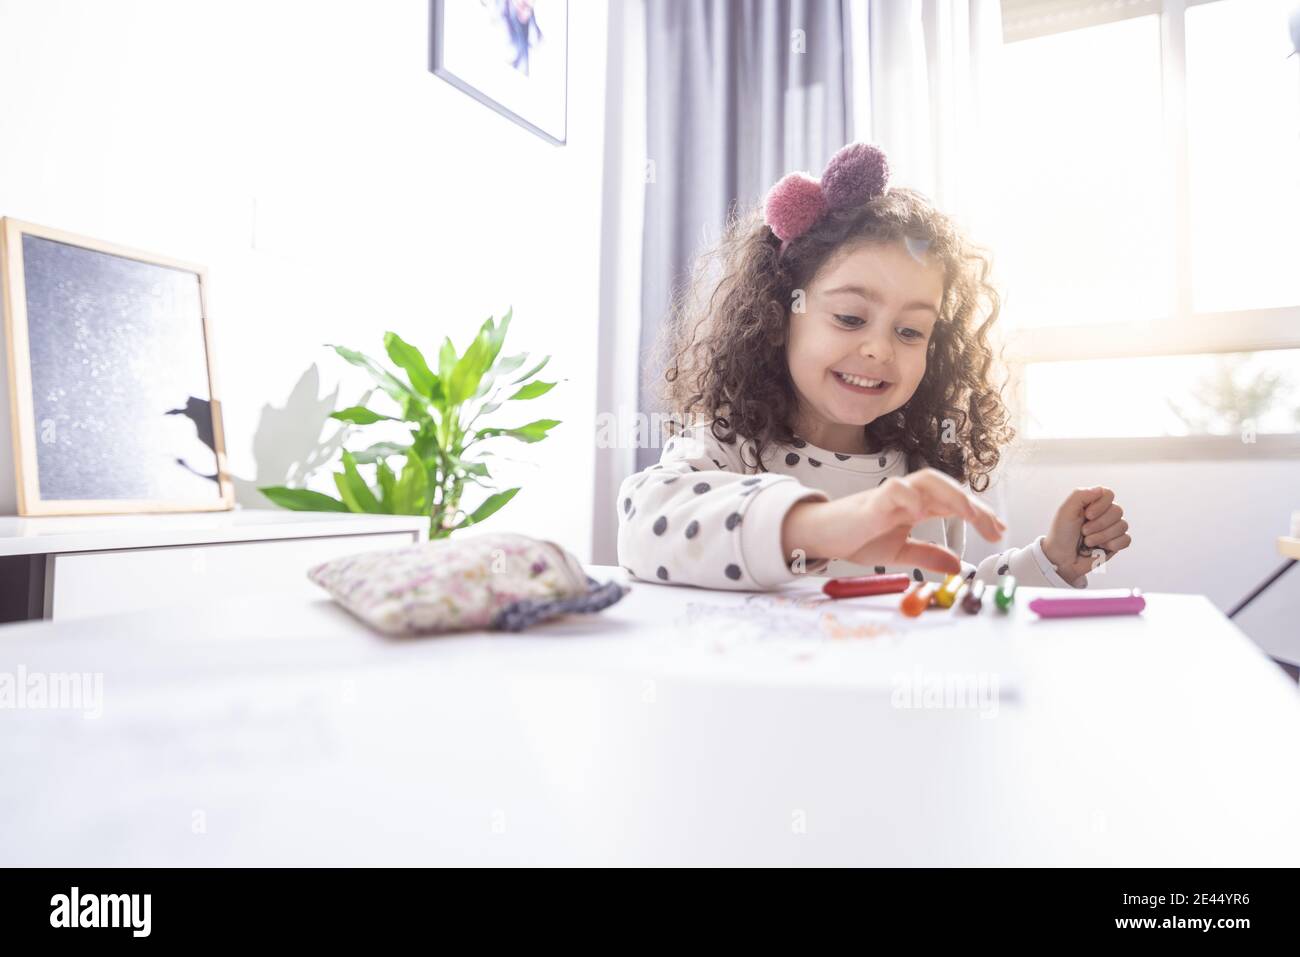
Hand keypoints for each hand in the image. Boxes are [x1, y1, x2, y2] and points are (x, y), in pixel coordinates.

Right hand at [781, 468, 1005, 574]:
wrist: (822, 538)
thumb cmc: (857, 537)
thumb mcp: (900, 552)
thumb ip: (928, 555)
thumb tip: (958, 565)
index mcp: (917, 506)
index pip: (955, 503)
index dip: (980, 514)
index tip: (998, 531)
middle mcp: (908, 497)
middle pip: (948, 487)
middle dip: (973, 504)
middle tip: (992, 527)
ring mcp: (891, 496)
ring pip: (927, 480)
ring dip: (951, 494)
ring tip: (969, 514)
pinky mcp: (871, 502)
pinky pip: (894, 490)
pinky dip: (909, 497)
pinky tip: (922, 512)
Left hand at [1041, 486, 1131, 584]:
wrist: (1061, 559)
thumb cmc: (1061, 534)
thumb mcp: (1065, 511)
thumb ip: (1081, 495)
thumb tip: (1100, 490)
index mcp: (1092, 504)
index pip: (1109, 494)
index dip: (1101, 505)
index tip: (1087, 515)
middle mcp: (1103, 514)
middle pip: (1117, 511)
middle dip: (1099, 524)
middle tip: (1084, 531)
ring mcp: (1111, 529)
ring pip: (1122, 526)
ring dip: (1102, 536)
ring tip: (1088, 542)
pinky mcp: (1115, 544)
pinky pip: (1126, 539)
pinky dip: (1113, 544)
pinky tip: (1101, 548)